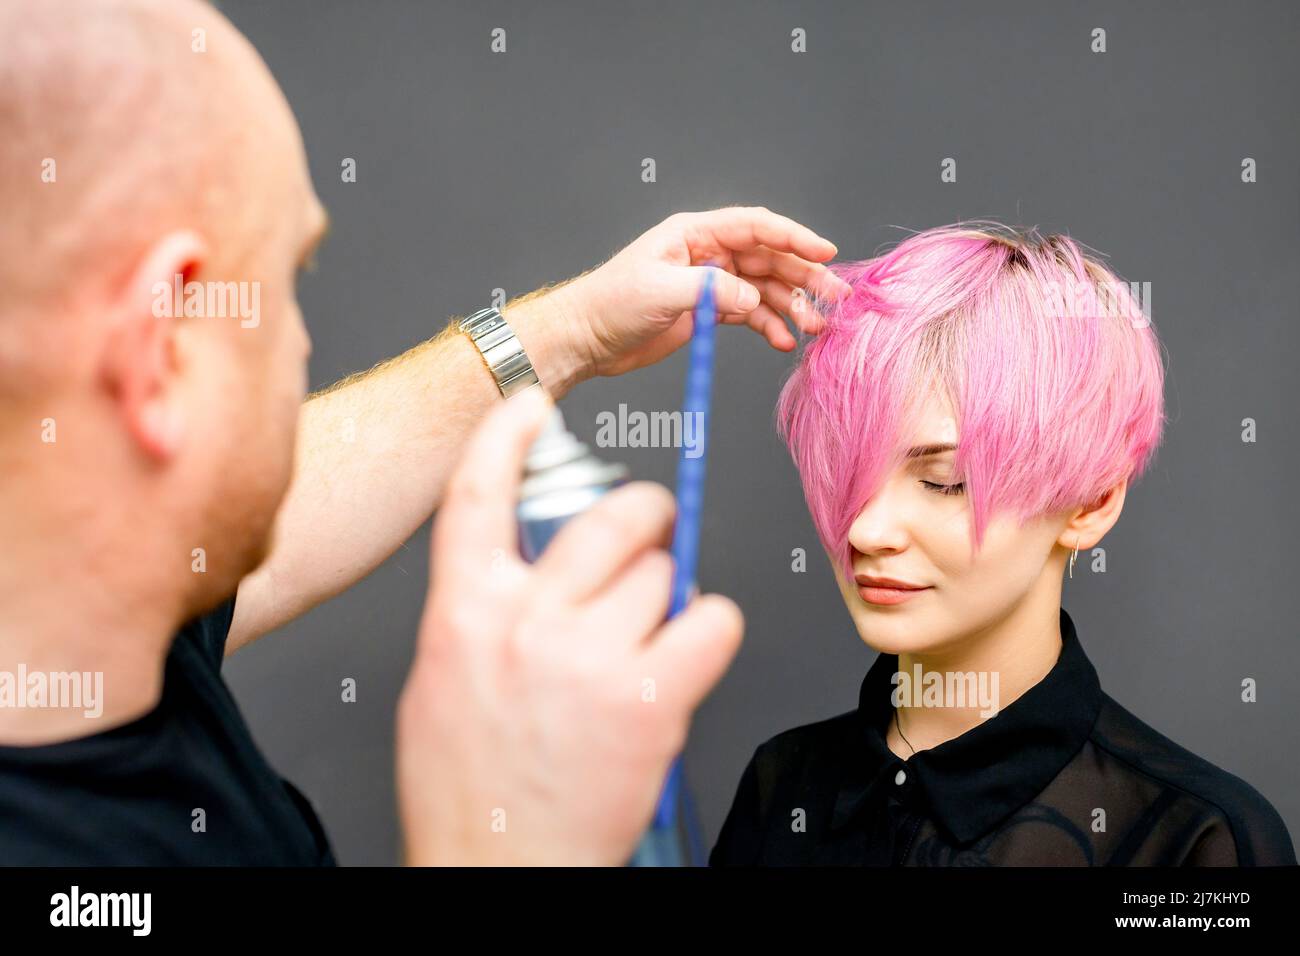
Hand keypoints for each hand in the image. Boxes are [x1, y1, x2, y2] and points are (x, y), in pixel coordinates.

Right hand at [395, 386, 743, 865]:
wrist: (499, 870)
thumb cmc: (471, 785)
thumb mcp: (446, 677)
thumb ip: (487, 609)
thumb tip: (539, 561)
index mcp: (463, 612)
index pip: (480, 492)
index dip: (508, 434)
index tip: (531, 404)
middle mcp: (526, 622)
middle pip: (613, 517)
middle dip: (644, 516)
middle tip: (650, 532)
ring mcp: (590, 658)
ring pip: (665, 573)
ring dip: (666, 598)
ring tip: (642, 647)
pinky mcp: (650, 699)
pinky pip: (711, 620)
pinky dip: (708, 631)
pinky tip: (683, 659)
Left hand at [557, 205, 852, 378]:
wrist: (586, 339)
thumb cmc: (611, 304)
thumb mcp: (660, 291)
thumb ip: (710, 290)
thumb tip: (751, 297)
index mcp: (694, 233)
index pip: (755, 226)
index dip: (793, 236)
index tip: (825, 251)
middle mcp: (707, 253)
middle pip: (768, 258)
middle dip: (804, 276)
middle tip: (836, 297)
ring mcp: (709, 282)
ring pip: (763, 288)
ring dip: (792, 306)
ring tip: (815, 327)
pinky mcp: (707, 312)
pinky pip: (749, 314)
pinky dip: (769, 326)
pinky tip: (784, 341)